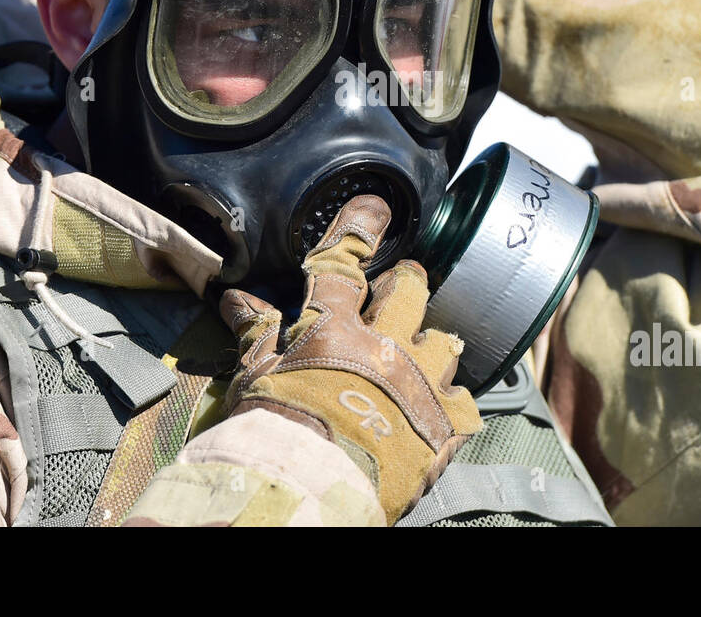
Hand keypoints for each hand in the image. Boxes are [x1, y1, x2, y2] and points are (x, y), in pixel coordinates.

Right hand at [219, 194, 482, 523]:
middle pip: (410, 291)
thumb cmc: (271, 431)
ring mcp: (418, 386)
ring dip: (432, 345)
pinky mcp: (441, 430)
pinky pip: (466, 403)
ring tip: (421, 354)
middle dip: (407, 282)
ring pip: (444, 343)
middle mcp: (384, 347)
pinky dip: (453, 403)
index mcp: (333, 329)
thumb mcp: (254, 376)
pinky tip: (441, 408)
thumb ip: (254, 332)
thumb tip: (234, 297)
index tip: (376, 209)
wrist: (303, 491)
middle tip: (402, 285)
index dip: (360, 228)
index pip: (345, 262)